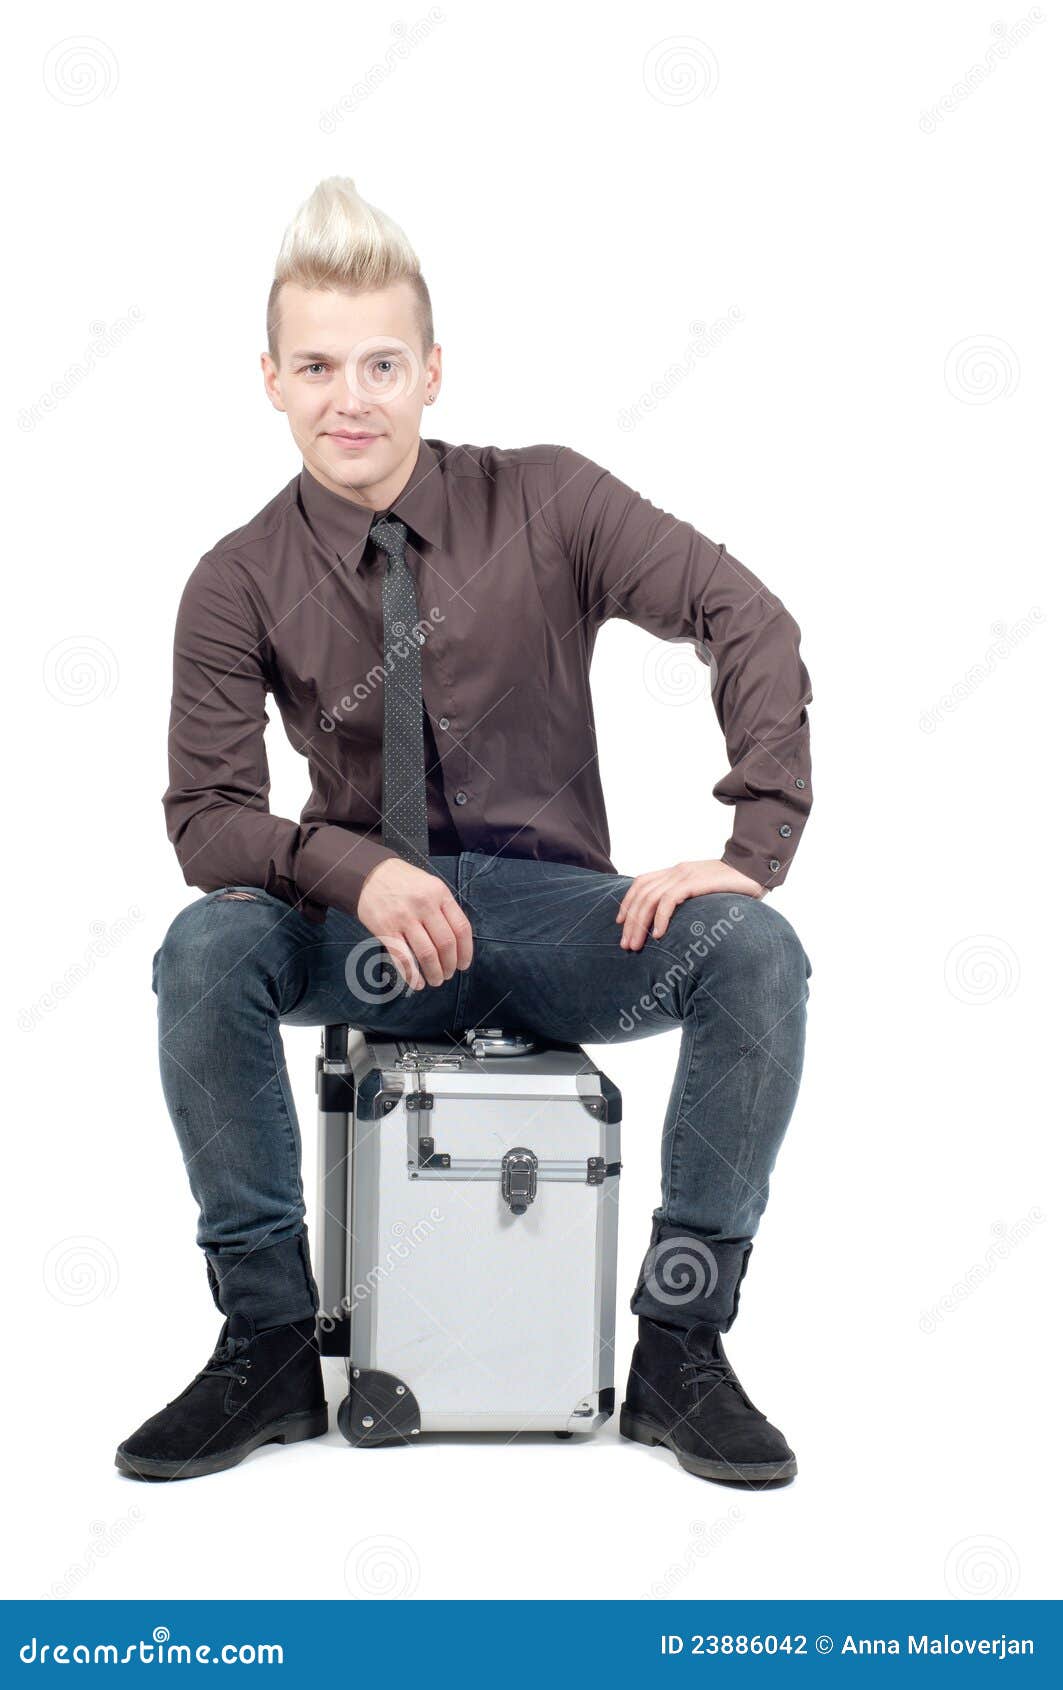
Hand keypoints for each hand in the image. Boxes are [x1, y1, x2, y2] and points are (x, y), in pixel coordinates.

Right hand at [356, 858, 473, 988]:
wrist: (368, 873)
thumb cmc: (403, 882)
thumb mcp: (430, 885)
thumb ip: (444, 909)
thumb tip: (457, 943)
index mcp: (439, 894)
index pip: (461, 928)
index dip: (465, 951)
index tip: (463, 964)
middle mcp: (424, 905)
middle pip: (446, 944)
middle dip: (449, 965)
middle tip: (448, 974)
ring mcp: (404, 917)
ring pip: (427, 954)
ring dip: (434, 973)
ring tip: (435, 980)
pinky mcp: (385, 929)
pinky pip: (402, 958)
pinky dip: (412, 975)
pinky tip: (417, 983)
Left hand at [615, 858, 764, 950]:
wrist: (757, 870)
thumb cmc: (734, 887)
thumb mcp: (705, 892)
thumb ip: (689, 900)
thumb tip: (677, 923)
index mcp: (676, 872)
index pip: (641, 883)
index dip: (627, 902)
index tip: (620, 923)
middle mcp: (677, 871)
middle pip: (641, 894)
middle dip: (630, 921)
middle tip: (626, 945)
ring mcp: (685, 875)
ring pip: (650, 898)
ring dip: (639, 924)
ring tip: (637, 945)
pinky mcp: (695, 882)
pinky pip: (669, 900)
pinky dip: (659, 917)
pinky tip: (658, 935)